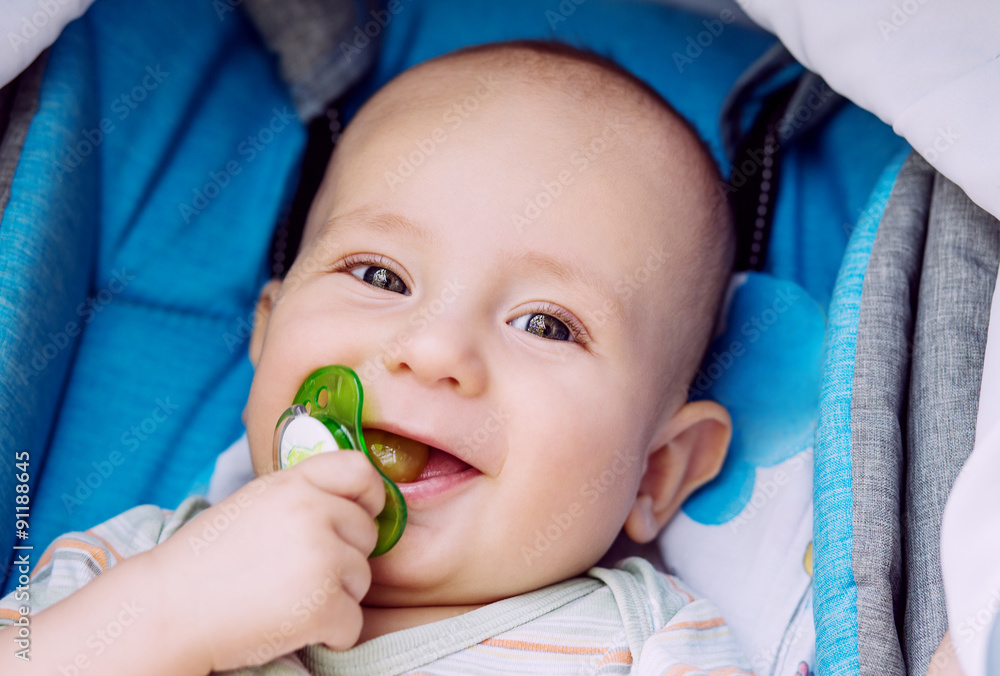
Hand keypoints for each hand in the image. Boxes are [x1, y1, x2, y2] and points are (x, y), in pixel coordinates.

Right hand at [145, 451, 383, 671]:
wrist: (167, 610)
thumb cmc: (208, 560)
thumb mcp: (256, 503)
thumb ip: (303, 495)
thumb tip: (355, 502)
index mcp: (295, 483)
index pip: (360, 471)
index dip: (369, 496)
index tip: (360, 515)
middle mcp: (313, 513)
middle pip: (366, 534)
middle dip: (342, 558)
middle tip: (294, 573)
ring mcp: (321, 559)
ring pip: (362, 580)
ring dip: (335, 597)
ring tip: (283, 598)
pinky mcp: (323, 606)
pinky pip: (352, 624)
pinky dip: (329, 634)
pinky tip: (289, 626)